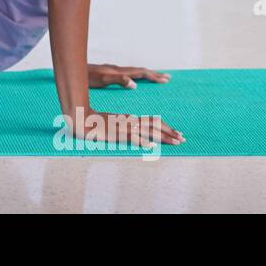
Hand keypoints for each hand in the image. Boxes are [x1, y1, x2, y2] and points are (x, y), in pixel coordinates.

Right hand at [65, 107, 184, 145]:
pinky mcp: (117, 134)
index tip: (177, 133)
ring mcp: (124, 127)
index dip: (166, 127)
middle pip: (155, 125)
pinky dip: (143, 142)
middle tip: (183, 138)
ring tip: (175, 142)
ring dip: (163, 137)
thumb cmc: (98, 122)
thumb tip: (139, 135)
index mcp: (131, 118)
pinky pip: (132, 138)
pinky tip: (151, 147)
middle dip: (170, 132)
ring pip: (149, 132)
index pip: (153, 121)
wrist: (83, 119)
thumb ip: (126, 127)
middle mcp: (130, 121)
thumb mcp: (116, 123)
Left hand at [88, 63, 169, 89]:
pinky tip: (133, 79)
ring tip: (155, 77)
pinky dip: (135, 76)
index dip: (154, 76)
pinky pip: (127, 73)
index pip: (141, 73)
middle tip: (168, 78)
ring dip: (146, 74)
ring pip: (134, 71)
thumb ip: (118, 81)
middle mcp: (118, 69)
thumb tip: (135, 84)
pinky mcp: (108, 73)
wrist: (74, 68)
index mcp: (120, 72)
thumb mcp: (103, 80)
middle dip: (154, 74)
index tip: (166, 80)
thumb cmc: (87, 77)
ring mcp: (113, 70)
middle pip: (140, 70)